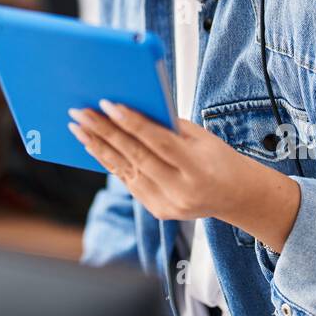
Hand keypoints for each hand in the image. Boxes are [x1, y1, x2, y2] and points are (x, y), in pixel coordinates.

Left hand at [68, 100, 259, 223]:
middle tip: (81, 113)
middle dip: (104, 132)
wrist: (236, 196)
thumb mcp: (201, 137)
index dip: (132, 123)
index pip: (158, 142)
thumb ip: (169, 126)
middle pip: (136, 156)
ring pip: (126, 171)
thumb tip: (132, 109)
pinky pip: (129, 182)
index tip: (108, 104)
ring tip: (79, 128)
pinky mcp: (158, 210)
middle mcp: (181, 190)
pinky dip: (110, 162)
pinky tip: (94, 146)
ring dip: (98, 147)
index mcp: (197, 168)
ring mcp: (168, 204)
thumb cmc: (219, 158)